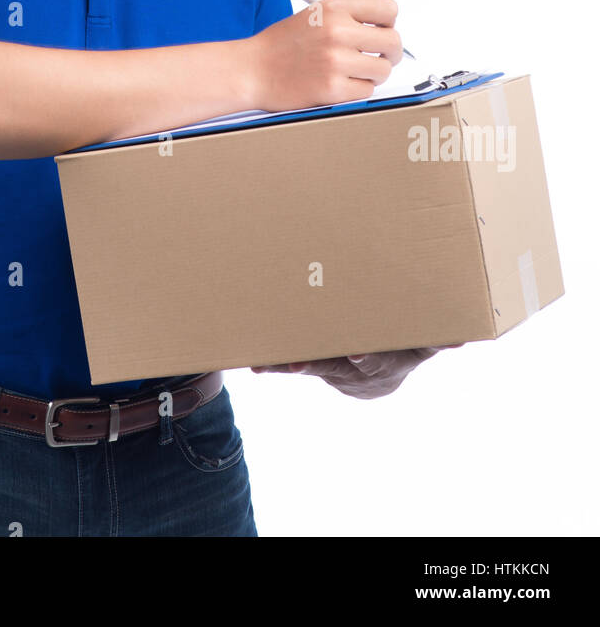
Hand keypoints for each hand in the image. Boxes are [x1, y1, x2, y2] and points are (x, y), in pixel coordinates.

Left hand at [250, 345, 463, 398]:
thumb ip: (438, 339)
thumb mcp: (423, 343)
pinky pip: (293, 364)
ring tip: (266, 363)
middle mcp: (356, 372)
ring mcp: (333, 372)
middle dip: (317, 363)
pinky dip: (274, 364)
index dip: (368, 359)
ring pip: (310, 367)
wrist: (379, 377)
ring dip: (288, 365)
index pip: (378, 361)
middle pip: (336, 368)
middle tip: (297, 362)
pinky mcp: (314, 367)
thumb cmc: (405, 345)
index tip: (358, 355)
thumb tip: (464, 339)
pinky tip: (254, 364)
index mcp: (384, 362)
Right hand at [251, 0, 402, 112]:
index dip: (389, 24)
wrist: (251, 70)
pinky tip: (338, 84)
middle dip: (390, 53)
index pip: (387, 9)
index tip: (383, 32)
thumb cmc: (280, 46)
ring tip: (350, 73)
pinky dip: (356, 91)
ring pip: (382, 70)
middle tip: (379, 58)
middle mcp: (337, 30)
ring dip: (372, 75)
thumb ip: (347, 19)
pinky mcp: (333, 88)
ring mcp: (335, 60)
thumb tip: (383, 32)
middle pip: (393, 41)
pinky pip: (366, 91)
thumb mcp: (313, 16)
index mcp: (333, 8)